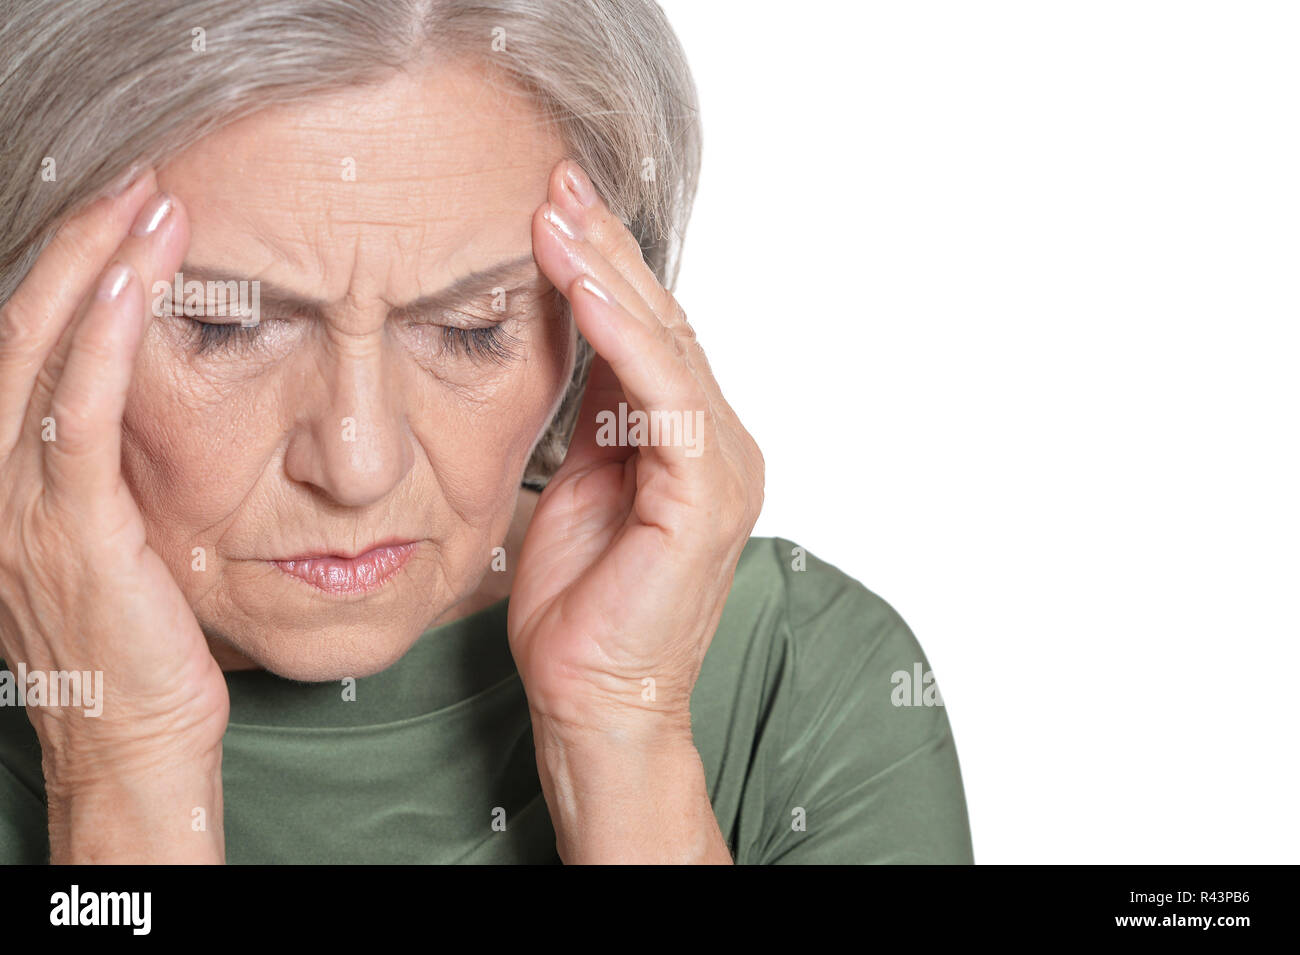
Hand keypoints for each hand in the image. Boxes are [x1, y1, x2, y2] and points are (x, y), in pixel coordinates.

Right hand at [0, 170, 227, 861]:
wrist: (129, 742)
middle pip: (17, 329)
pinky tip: (135, 285)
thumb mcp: (104, 539)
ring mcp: (16, 505)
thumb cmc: (134, 643)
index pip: (19, 347)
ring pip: (42, 356)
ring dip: (96, 268)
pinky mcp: (68, 531)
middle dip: (77, 244)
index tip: (120, 213)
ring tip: (151, 203)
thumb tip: (131, 398)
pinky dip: (103, 341)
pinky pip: (79, 417)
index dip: (63, 270)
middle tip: (140, 179)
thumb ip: (101, 466)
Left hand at [509, 161, 763, 861]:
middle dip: (606, 250)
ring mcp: (723, 469)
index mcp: (690, 442)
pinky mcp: (708, 497)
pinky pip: (668, 400)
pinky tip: (585, 289)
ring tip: (560, 215)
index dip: (603, 267)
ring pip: (670, 348)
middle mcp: (720, 446)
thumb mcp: (577, 483)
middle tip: (556, 182)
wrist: (594, 698)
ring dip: (611, 276)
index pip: (650, 333)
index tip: (553, 208)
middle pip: (664, 325)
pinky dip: (627, 340)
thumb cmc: (581, 606)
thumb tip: (576, 337)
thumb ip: (595, 414)